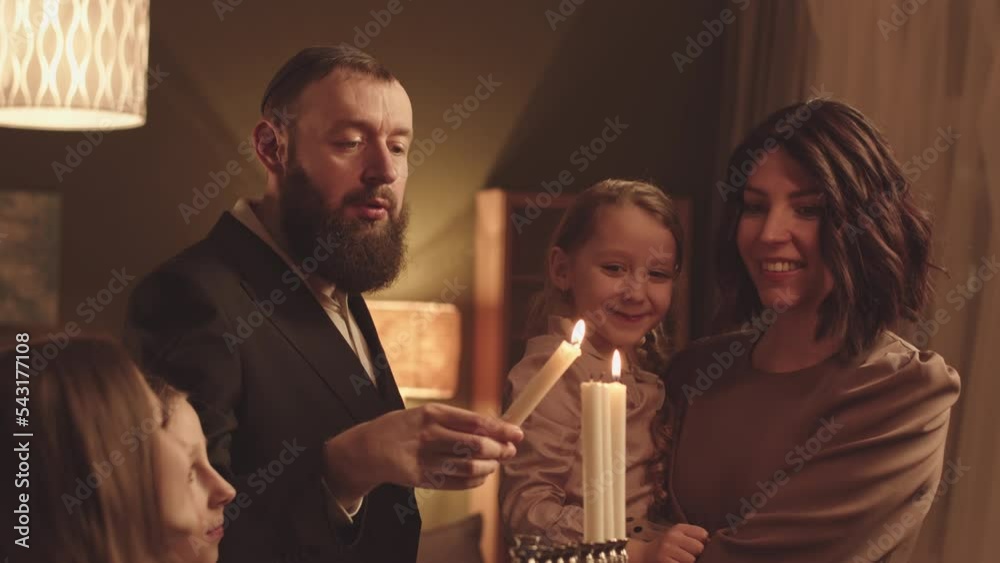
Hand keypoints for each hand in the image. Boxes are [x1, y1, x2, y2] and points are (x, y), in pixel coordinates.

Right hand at [322, 403, 523, 506]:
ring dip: (488, 468)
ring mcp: (424, 458)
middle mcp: (429, 434)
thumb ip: (458, 421)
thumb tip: (496, 427)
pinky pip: (456, 482)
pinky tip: (480, 476)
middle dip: (499, 450)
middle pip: (475, 445)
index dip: (501, 429)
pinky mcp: (420, 478)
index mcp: (433, 413)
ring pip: (468, 467)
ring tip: (494, 464)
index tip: (518, 433)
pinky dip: (474, 481)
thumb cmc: (404, 428)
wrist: (368, 448)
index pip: (475, 421)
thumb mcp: (426, 414)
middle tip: (509, 451)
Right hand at [647, 523, 708, 562]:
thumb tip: (712, 544)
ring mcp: (666, 548)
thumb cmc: (667, 547)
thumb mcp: (678, 537)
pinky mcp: (663, 560)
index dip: (703, 543)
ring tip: (681, 562)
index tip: (696, 548)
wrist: (644, 555)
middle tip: (690, 557)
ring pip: (691, 560)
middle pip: (699, 547)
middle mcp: (672, 536)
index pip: (702, 534)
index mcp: (678, 528)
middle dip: (697, 555)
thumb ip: (694, 538)